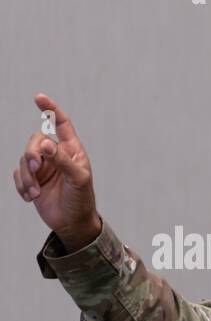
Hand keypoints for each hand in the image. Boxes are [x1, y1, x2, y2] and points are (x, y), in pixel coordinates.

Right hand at [13, 94, 99, 249]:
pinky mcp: (32, 179)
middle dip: (31, 154)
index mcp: (72, 151)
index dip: (51, 110)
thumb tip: (45, 143)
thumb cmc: (81, 200)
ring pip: (23, 159)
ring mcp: (43, 167)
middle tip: (35, 169)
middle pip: (35, 141)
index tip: (39, 97)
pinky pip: (17, 174)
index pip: (61, 124)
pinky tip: (30, 197)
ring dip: (26, 176)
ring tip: (35, 193)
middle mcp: (56, 155)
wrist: (72, 223)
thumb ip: (62, 160)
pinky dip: (21, 185)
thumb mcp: (77, 179)